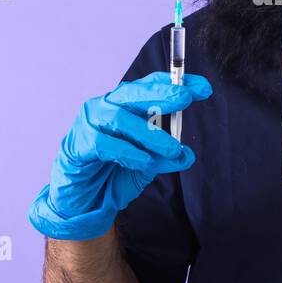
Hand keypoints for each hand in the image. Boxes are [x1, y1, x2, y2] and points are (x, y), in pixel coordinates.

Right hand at [28, 72, 212, 239]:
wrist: (84, 198)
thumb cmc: (112, 172)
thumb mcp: (147, 165)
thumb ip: (165, 158)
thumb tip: (187, 155)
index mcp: (124, 105)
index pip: (150, 86)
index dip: (175, 83)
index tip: (203, 88)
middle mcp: (106, 107)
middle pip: (133, 92)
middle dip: (162, 93)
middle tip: (185, 98)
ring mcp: (89, 123)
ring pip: (120, 118)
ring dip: (149, 134)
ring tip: (171, 149)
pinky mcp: (78, 144)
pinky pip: (103, 144)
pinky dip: (127, 153)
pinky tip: (142, 161)